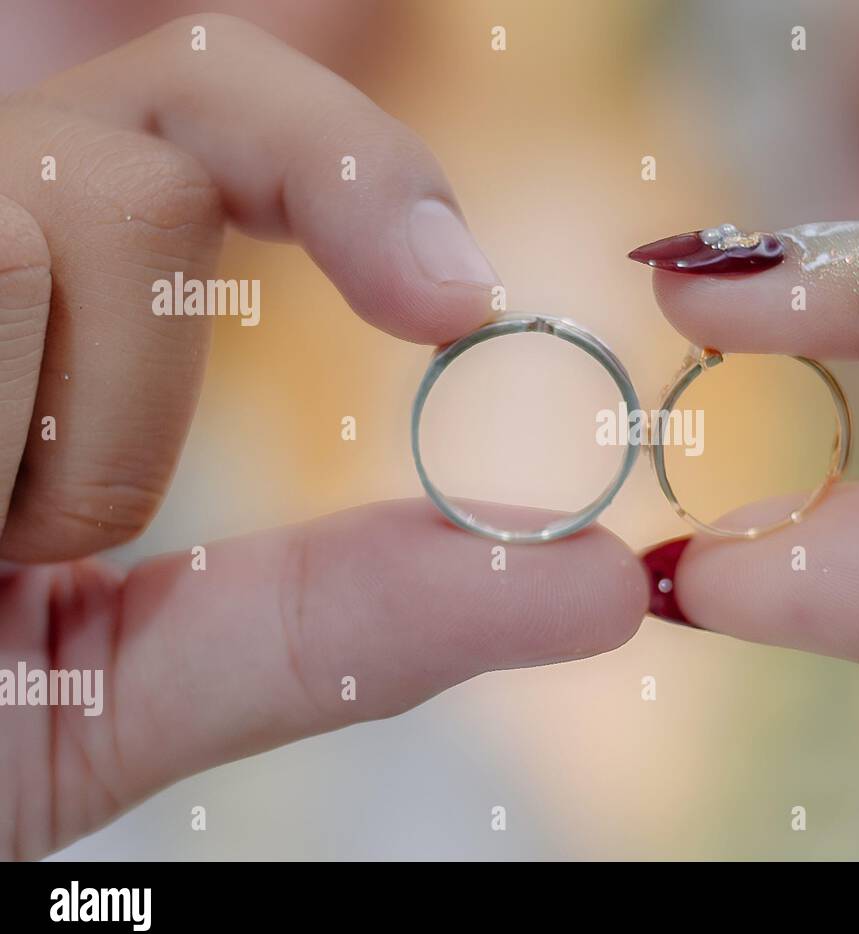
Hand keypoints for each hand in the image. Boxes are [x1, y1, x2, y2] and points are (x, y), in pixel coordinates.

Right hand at [0, 15, 646, 860]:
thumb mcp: (122, 691)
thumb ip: (341, 630)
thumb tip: (603, 586)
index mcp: (39, 295)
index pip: (217, 119)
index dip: (354, 177)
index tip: (454, 297)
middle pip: (158, 131)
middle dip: (182, 315)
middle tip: (110, 490)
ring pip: (51, 219)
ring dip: (40, 445)